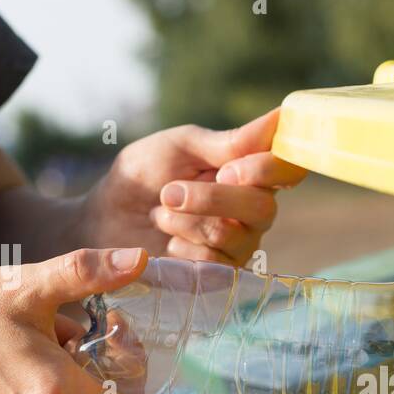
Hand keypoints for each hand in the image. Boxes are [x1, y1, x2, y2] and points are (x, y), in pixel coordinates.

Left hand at [78, 108, 307, 264]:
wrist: (105, 219)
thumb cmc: (144, 176)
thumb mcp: (182, 147)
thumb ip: (231, 141)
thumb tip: (281, 116)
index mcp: (251, 174)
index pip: (287, 171)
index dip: (266, 171)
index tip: (228, 170)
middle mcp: (253, 213)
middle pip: (262, 208)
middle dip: (212, 199)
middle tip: (170, 192)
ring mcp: (240, 247)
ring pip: (233, 236)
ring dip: (185, 221)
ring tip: (161, 213)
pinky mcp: (219, 277)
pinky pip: (214, 263)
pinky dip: (181, 248)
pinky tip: (166, 244)